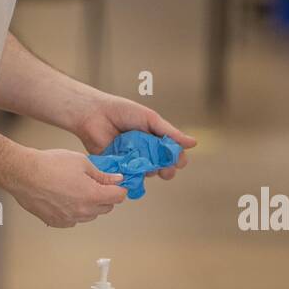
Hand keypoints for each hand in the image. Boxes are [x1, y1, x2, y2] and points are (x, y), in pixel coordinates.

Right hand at [8, 148, 127, 227]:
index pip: (118, 197)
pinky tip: (65, 197)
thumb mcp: (81, 162)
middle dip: (105, 196)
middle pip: (106, 208)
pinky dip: (74, 211)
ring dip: (90, 204)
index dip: (119, 188)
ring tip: (76, 188)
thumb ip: (102, 175)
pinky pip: (74, 219)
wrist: (23, 174)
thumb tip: (116, 180)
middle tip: (96, 182)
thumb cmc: (49, 165)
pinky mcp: (57, 222)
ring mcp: (69, 219)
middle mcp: (83, 211)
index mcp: (93, 195)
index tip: (117, 183)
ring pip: (90, 215)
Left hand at [72, 94, 196, 181]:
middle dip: (168, 170)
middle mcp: (146, 152)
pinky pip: (131, 177)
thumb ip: (169, 132)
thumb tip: (194, 143)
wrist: (95, 114)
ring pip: (148, 173)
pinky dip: (135, 177)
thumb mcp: (150, 119)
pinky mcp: (119, 168)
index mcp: (156, 139)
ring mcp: (133, 161)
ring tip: (148, 166)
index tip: (179, 160)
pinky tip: (135, 172)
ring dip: (151, 172)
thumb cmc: (122, 112)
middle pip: (164, 167)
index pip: (173, 153)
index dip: (178, 158)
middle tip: (166, 170)